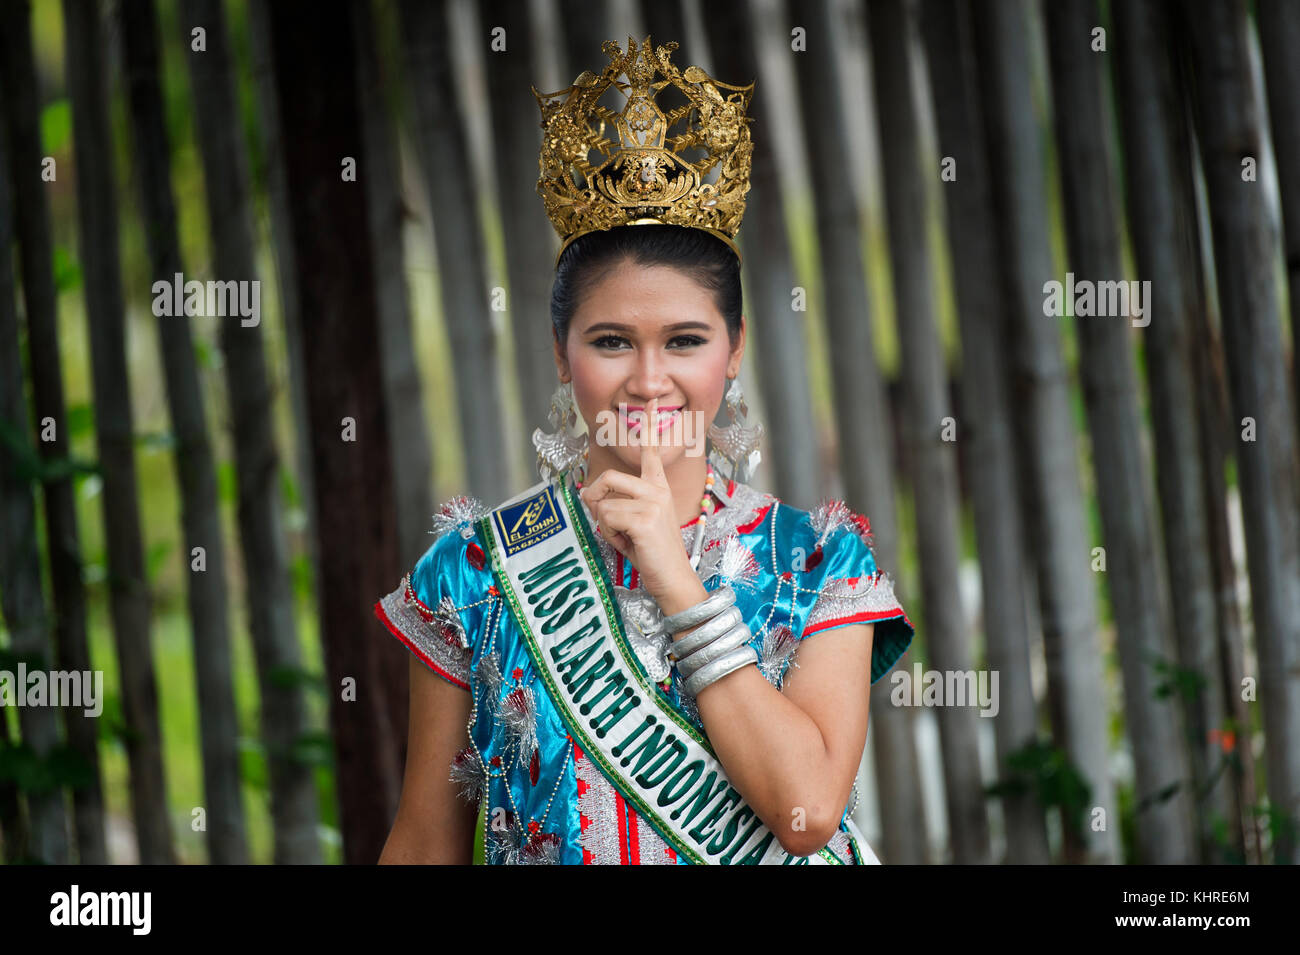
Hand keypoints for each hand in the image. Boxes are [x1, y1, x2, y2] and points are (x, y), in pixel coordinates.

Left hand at [579, 397, 695, 602]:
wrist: (673, 579)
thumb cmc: (653, 553)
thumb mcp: (634, 523)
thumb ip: (617, 504)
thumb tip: (590, 494)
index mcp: (658, 487)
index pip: (651, 451)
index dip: (649, 424)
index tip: (652, 399)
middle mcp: (657, 490)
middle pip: (607, 479)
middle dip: (595, 501)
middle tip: (606, 522)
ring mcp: (653, 503)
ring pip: (604, 504)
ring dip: (605, 525)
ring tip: (625, 537)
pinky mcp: (645, 519)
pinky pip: (607, 518)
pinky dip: (610, 535)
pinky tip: (628, 544)